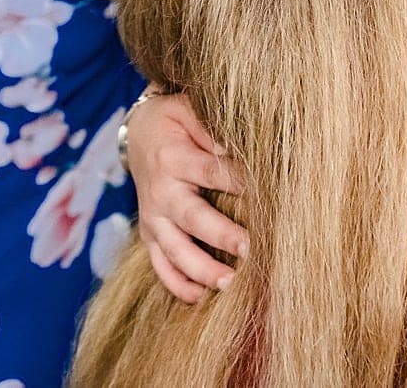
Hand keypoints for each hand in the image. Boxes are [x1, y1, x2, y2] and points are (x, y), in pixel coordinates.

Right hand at [125, 90, 250, 302]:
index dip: (241, 183)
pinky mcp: (150, 235)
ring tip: (230, 283)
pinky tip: (202, 297)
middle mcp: (161, 193)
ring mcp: (153, 219)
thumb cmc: (174, 121)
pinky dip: (178, 285)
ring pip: (174, 251)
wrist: (137, 135)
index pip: (212, 172)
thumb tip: (234, 147)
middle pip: (192, 219)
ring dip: (201, 270)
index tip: (269, 195)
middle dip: (222, 236)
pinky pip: (161, 266)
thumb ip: (211, 126)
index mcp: (173, 159)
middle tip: (251, 250)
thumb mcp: (188, 109)